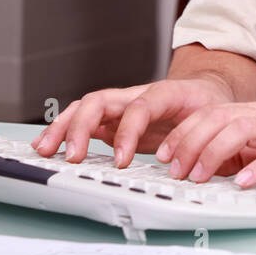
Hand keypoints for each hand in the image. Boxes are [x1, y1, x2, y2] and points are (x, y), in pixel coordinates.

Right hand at [31, 77, 234, 166]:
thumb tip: (184, 162)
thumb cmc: (205, 105)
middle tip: (71, 155)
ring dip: (63, 127)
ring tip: (44, 148)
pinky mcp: (112, 119)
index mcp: (162, 93)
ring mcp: (120, 106)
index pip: (138, 108)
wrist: (203, 92)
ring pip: (85, 108)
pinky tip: (49, 146)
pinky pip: (83, 121)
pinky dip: (65, 132)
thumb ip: (197, 136)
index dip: (127, 132)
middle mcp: (134, 96)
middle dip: (79, 126)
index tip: (122, 161)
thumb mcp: (210, 118)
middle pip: (99, 101)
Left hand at [155, 102, 255, 197]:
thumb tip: (212, 162)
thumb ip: (247, 148)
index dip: (184, 133)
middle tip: (174, 168)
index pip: (212, 114)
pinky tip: (242, 182)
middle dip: (189, 142)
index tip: (165, 154)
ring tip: (199, 176)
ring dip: (214, 152)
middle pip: (220, 117)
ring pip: (242, 129)